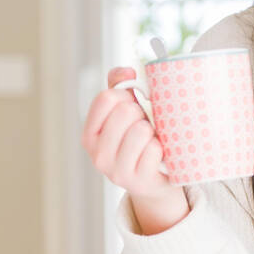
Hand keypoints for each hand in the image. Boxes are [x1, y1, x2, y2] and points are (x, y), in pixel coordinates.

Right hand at [81, 67, 175, 197]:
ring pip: (141, 130)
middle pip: (125, 111)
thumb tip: (127, 71)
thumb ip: (120, 86)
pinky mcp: (140, 181)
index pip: (105, 98)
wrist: (155, 182)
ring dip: (153, 131)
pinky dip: (162, 148)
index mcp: (90, 135)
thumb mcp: (124, 114)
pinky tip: (159, 155)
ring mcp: (117, 171)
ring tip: (152, 140)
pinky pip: (155, 149)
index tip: (132, 103)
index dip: (125, 94)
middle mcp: (98, 155)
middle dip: (141, 113)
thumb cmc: (139, 141)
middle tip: (145, 125)